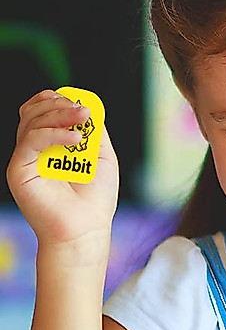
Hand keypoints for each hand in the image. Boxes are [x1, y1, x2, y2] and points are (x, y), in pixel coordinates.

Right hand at [6, 90, 118, 256]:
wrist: (86, 228)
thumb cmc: (96, 198)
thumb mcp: (103, 158)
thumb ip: (95, 132)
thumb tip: (88, 106)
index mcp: (53, 144)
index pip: (44, 110)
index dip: (58, 100)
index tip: (83, 104)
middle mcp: (36, 149)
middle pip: (34, 111)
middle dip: (58, 104)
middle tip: (82, 111)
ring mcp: (26, 159)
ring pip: (31, 122)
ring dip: (58, 114)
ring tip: (82, 119)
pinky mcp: (19, 169)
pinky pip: (31, 141)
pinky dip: (53, 134)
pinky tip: (75, 139)